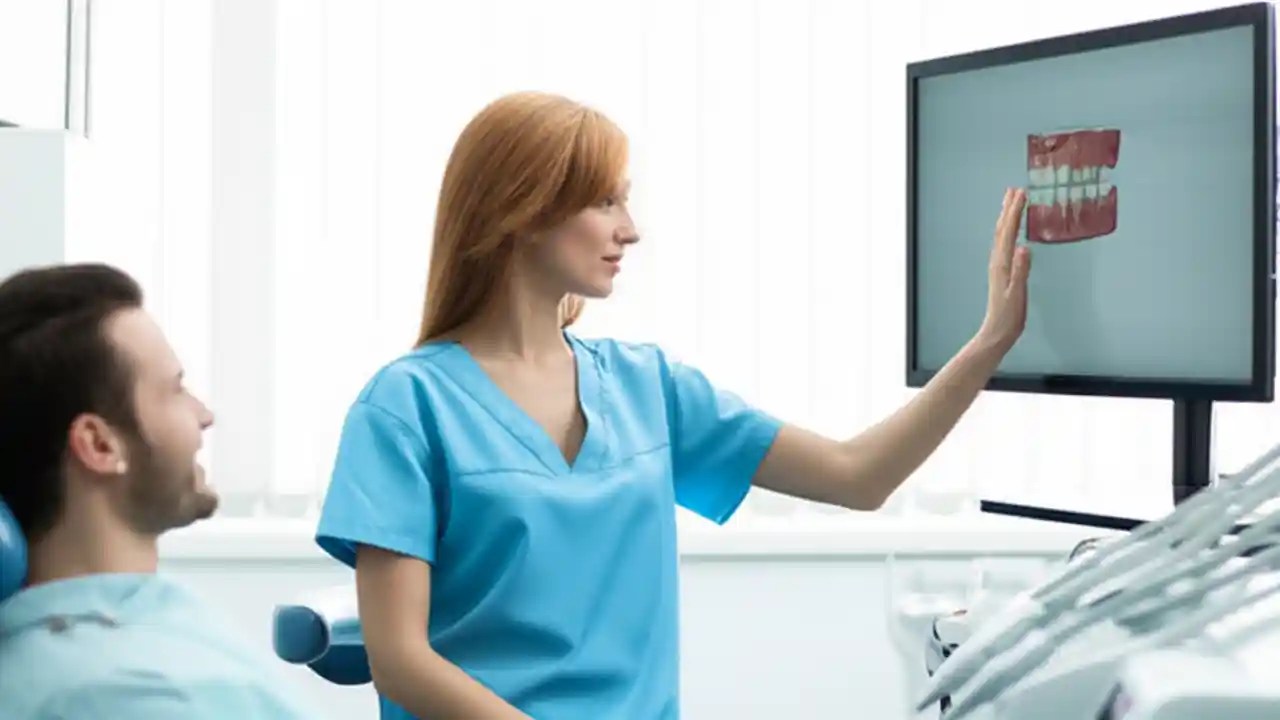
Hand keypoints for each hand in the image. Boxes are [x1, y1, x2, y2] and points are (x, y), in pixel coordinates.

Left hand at [977, 187, 1030, 352]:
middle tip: (1014, 189)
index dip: (1015, 212)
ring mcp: (998, 265)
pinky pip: (1004, 244)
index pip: (1008, 232)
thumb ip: (1021, 271)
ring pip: (1001, 235)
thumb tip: (1023, 247)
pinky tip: (1011, 231)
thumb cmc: (1009, 315)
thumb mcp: (1017, 293)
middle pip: (1002, 229)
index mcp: (1002, 263)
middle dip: (1008, 208)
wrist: (997, 331)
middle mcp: (997, 261)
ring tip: (1010, 202)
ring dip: (1006, 217)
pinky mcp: (1002, 271)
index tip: (1021, 193)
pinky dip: (1008, 231)